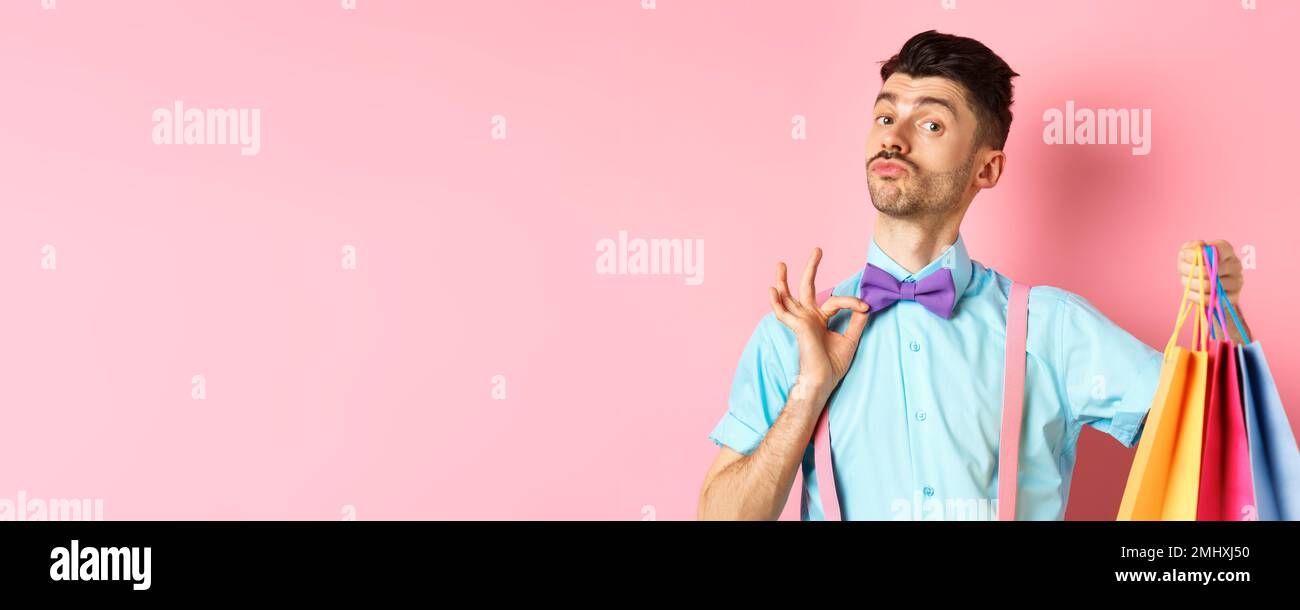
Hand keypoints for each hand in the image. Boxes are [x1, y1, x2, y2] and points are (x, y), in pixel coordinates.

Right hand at [768, 248, 870, 400]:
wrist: (824, 380)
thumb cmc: (834, 364)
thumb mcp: (850, 339)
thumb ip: (856, 321)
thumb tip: (866, 306)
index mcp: (820, 319)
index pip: (835, 301)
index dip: (852, 301)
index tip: (865, 307)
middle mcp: (808, 317)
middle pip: (806, 288)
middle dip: (811, 268)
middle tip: (817, 249)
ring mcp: (801, 321)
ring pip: (789, 296)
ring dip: (783, 281)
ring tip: (781, 264)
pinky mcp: (797, 327)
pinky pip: (784, 313)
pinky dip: (777, 302)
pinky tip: (772, 290)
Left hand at [1177, 239, 1242, 308]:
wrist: (1207, 289)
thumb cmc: (1197, 267)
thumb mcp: (1190, 254)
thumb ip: (1191, 247)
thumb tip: (1198, 246)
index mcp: (1226, 250)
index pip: (1217, 248)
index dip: (1198, 255)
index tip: (1186, 257)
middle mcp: (1235, 265)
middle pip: (1208, 270)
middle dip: (1190, 273)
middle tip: (1184, 274)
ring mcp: (1236, 282)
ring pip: (1209, 285)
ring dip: (1192, 285)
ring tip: (1188, 283)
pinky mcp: (1233, 297)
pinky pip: (1211, 299)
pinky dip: (1197, 297)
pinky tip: (1191, 293)